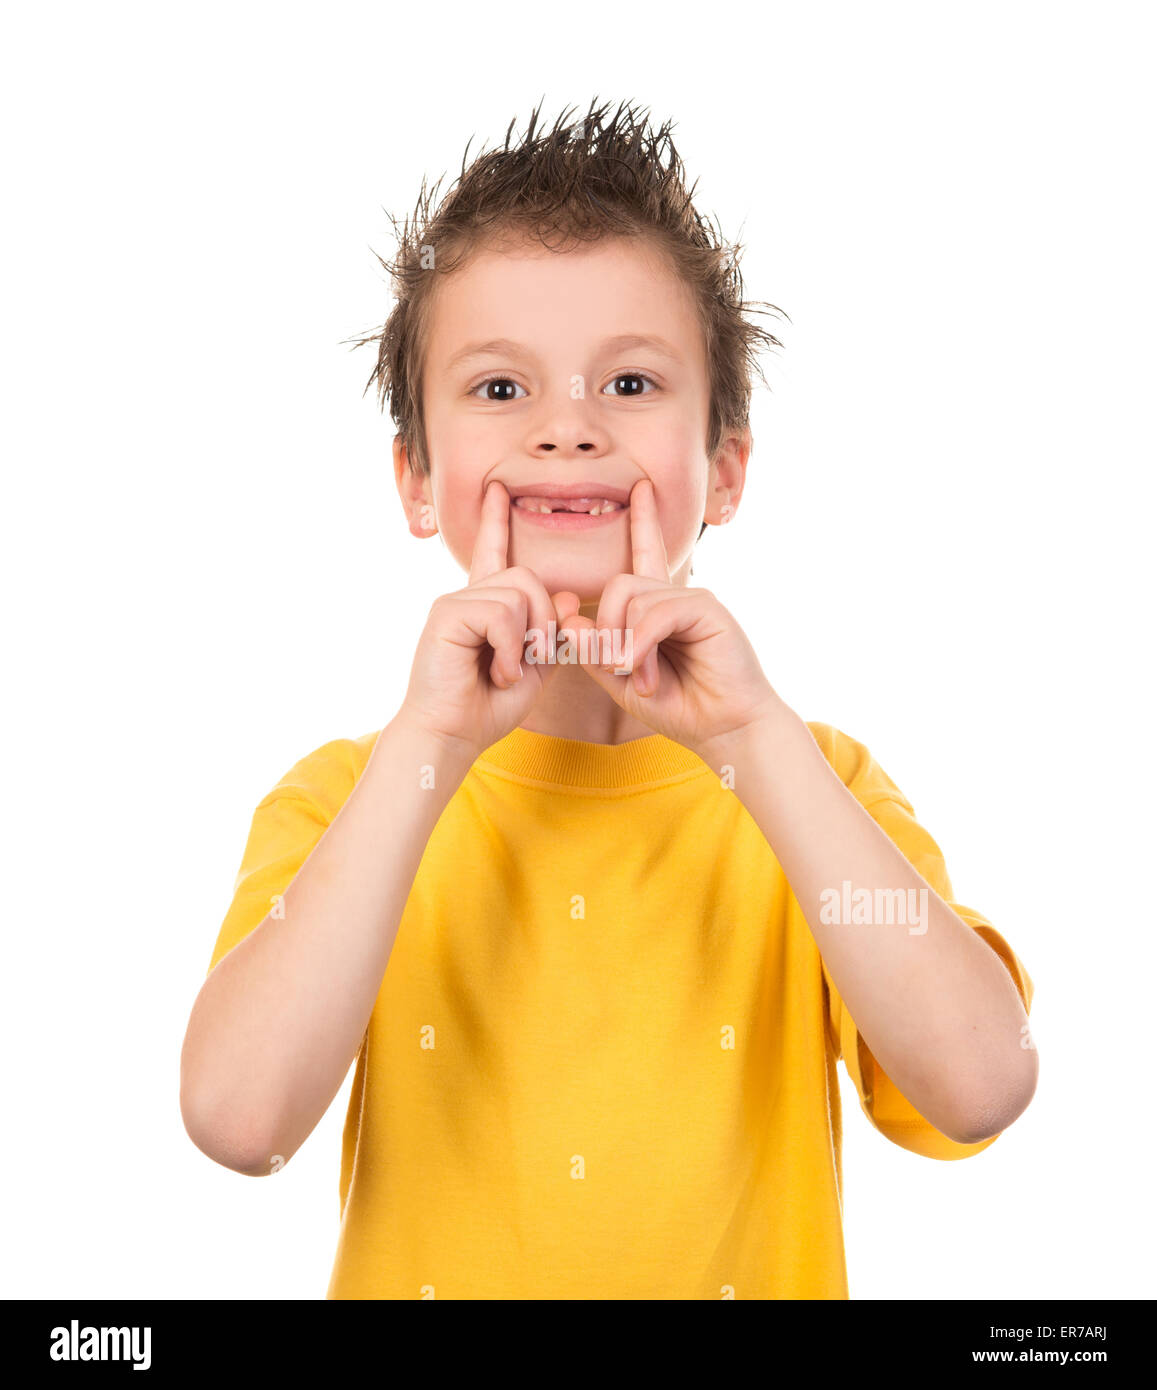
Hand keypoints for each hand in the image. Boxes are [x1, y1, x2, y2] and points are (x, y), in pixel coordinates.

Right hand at [397, 480, 561, 759]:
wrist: (452, 735)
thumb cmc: (487, 707)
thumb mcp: (534, 669)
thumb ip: (551, 634)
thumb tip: (563, 596)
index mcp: (487, 606)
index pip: (495, 553)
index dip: (497, 521)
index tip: (498, 489)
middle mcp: (469, 596)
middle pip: (529, 578)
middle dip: (543, 622)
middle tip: (527, 663)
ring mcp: (455, 601)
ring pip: (520, 593)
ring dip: (527, 641)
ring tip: (507, 673)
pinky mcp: (447, 613)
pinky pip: (503, 612)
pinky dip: (511, 648)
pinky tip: (498, 672)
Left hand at [554, 478, 784, 760]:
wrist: (725, 729)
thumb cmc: (679, 706)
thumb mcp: (620, 680)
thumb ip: (593, 650)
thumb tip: (567, 615)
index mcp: (656, 608)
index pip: (643, 555)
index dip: (642, 521)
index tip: (641, 487)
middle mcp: (674, 596)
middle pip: (617, 585)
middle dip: (605, 628)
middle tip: (616, 670)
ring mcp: (692, 598)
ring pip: (632, 597)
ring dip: (624, 644)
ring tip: (638, 679)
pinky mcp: (706, 608)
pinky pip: (655, 612)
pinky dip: (640, 645)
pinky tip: (642, 673)